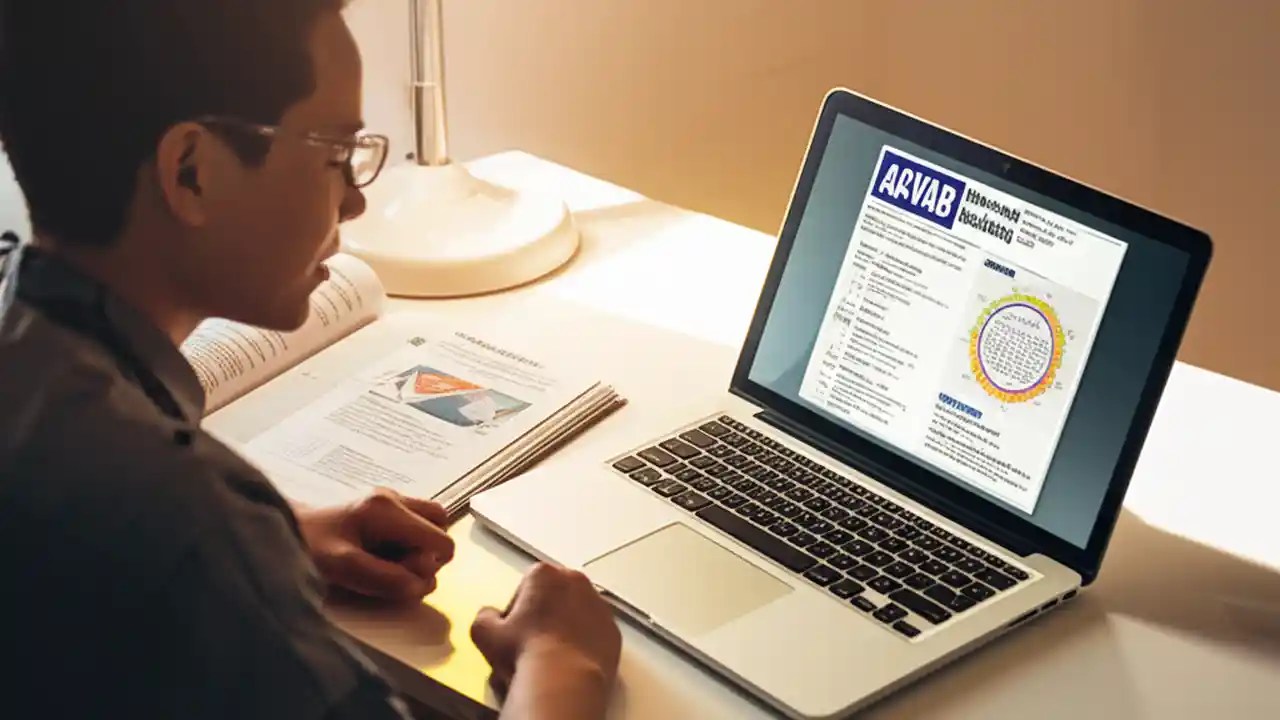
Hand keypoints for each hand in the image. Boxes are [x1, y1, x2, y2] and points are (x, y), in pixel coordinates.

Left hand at [294, 487, 454, 601]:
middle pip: (441, 527)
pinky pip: (411, 524)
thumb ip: (385, 579)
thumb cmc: (308, 545)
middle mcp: (394, 498)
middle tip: (393, 568)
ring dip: (417, 549)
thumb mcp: (344, 568)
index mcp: (388, 510)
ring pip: (428, 524)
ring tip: (384, 562)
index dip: (428, 568)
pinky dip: (404, 543)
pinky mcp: (380, 506)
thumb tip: (420, 586)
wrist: (281, 526)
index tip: (398, 577)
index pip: (441, 542)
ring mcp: (388, 499)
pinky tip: (377, 555)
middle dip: (427, 554)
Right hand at [470, 563, 621, 694]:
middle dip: (545, 612)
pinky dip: (585, 641)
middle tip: (532, 640)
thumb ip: (484, 615)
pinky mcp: (613, 629)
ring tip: (552, 652)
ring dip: (566, 625)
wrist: (563, 680)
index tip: (514, 628)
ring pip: (577, 611)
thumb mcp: (484, 632)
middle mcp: (576, 581)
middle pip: (554, 594)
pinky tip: (570, 659)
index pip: (526, 584)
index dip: (518, 609)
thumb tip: (489, 615)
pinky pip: (595, 631)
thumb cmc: (525, 652)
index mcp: (543, 573)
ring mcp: (599, 605)